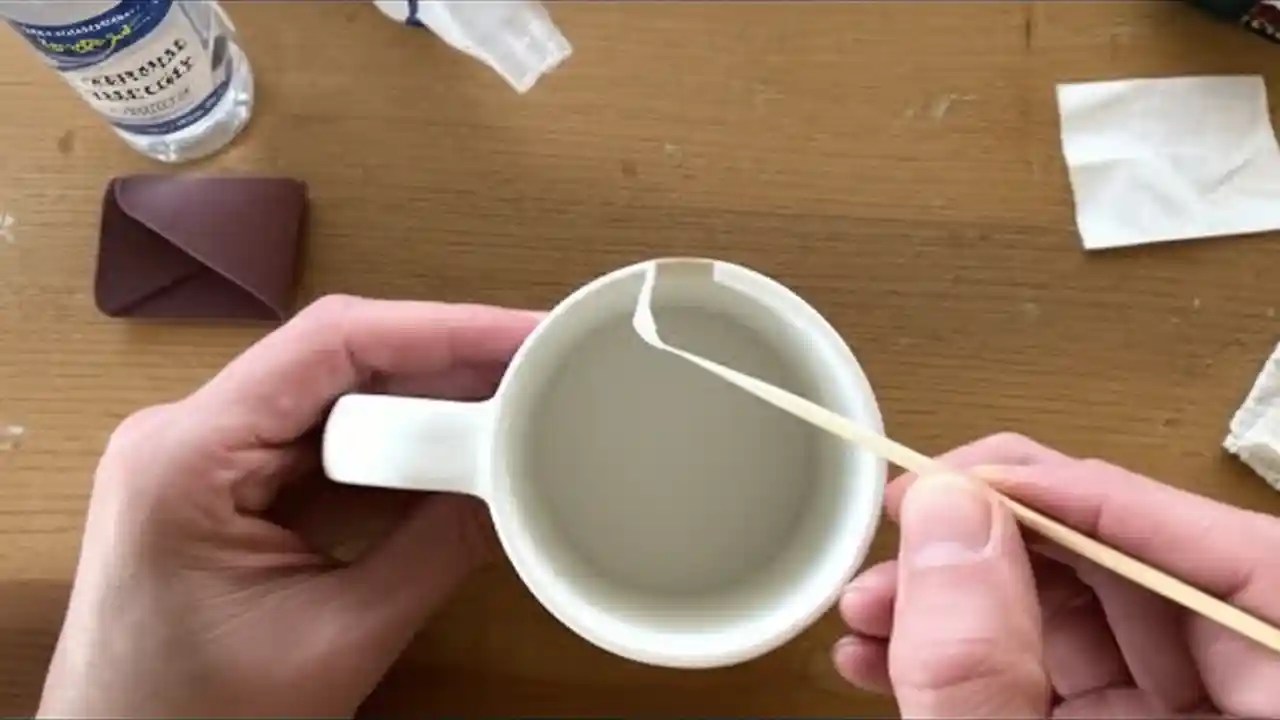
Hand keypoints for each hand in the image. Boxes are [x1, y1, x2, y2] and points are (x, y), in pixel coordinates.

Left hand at [38, 296, 541, 717]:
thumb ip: (434, 553)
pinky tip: (454, 444)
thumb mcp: (336, 639)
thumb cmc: (194, 719)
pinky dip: (395, 440)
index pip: (329, 345)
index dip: (440, 328)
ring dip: (424, 398)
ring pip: (335, 393)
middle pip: (336, 360)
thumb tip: (516, 486)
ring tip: (511, 399)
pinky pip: (323, 437)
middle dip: (444, 360)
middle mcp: (186, 433)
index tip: (521, 333)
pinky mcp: (227, 485)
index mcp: (186, 455)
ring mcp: (203, 456)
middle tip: (537, 365)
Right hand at [832, 433, 1279, 717]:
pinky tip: (885, 651)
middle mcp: (1250, 713)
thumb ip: (989, 670)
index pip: (1246, 560)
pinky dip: (970, 658)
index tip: (979, 478)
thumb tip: (948, 520)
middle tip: (911, 523)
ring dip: (963, 600)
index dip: (1101, 501)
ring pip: (1087, 626)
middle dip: (1004, 546)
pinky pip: (1054, 679)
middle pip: (1149, 581)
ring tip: (868, 604)